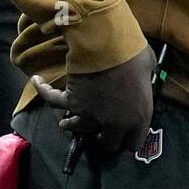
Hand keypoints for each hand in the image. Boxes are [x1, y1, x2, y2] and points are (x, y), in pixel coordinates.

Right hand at [33, 46, 156, 153]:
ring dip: (73, 126)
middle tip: (100, 132)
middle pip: (108, 143)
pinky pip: (54, 100)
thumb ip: (146, 80)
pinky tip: (39, 83)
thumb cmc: (134, 54)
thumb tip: (144, 75)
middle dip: (104, 137)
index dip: (129, 139)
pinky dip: (44, 91)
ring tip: (67, 123)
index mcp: (138, 116)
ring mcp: (91, 114)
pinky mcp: (72, 101)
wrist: (108, 45)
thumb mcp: (150, 68)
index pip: (134, 143)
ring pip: (79, 127)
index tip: (126, 135)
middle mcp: (114, 122)